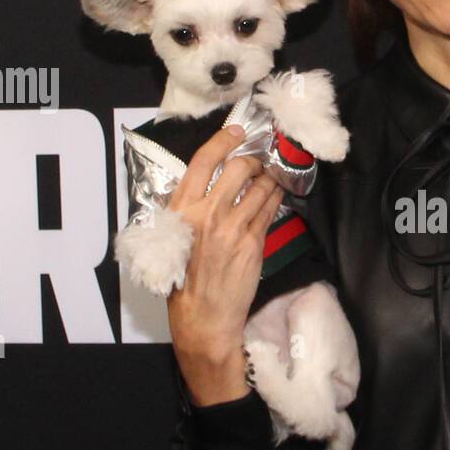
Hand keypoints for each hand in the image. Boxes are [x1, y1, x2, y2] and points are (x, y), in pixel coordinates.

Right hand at [166, 125, 284, 403]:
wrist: (203, 317)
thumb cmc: (184, 282)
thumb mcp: (171, 238)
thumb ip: (186, 210)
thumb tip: (201, 187)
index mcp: (181, 211)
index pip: (203, 161)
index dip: (223, 141)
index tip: (236, 132)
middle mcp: (207, 215)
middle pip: (238, 168)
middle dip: (254, 157)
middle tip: (260, 156)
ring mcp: (233, 228)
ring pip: (260, 187)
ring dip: (269, 176)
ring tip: (272, 172)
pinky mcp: (253, 242)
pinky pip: (269, 209)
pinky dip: (276, 197)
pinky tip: (277, 193)